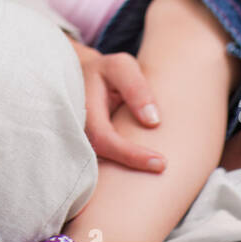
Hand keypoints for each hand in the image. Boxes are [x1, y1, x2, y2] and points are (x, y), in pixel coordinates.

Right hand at [67, 37, 166, 172]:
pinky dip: (123, 170)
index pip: (104, 140)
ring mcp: (78, 144)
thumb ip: (136, 88)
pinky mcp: (87, 151)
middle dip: (132, 170)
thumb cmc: (106, 72)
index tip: (161, 163)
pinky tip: (144, 167)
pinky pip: (103, 168)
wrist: (84, 78)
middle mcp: (76, 132)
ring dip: (128, 174)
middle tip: (164, 169)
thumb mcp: (120, 67)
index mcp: (83, 109)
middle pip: (100, 162)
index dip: (131, 155)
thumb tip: (153, 121)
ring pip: (101, 169)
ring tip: (158, 170)